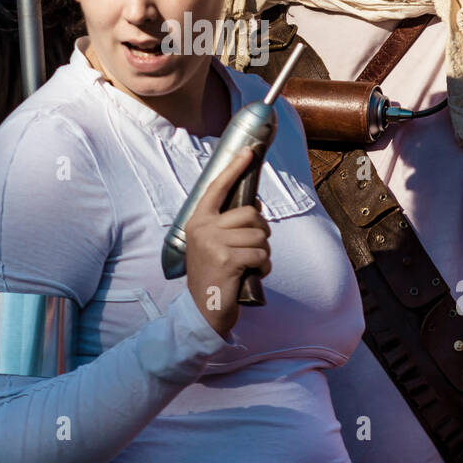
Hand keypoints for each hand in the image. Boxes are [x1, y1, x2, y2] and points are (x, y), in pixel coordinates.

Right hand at [185, 147, 270, 337]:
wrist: (203, 310)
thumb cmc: (214, 275)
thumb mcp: (214, 244)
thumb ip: (229, 224)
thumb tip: (256, 206)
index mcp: (198, 220)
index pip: (217, 187)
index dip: (234, 169)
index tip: (248, 152)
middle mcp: (203, 228)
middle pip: (251, 214)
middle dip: (260, 232)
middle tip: (251, 250)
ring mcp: (213, 243)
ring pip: (260, 235)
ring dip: (263, 252)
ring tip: (249, 265)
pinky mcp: (226, 259)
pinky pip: (261, 254)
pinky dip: (264, 266)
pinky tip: (251, 275)